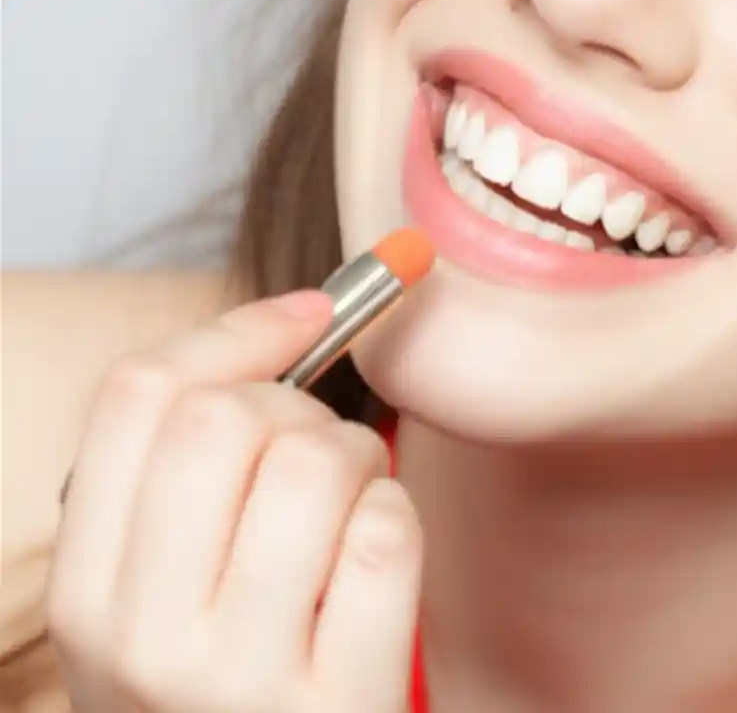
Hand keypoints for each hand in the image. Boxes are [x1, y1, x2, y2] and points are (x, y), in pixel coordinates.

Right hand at [47, 291, 423, 712]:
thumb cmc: (235, 687)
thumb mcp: (167, 599)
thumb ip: (191, 480)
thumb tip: (298, 313)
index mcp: (87, 593)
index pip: (138, 397)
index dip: (237, 331)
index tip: (311, 313)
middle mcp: (144, 637)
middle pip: (227, 416)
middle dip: (303, 403)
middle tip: (323, 448)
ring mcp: (240, 678)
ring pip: (316, 461)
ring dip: (361, 459)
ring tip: (355, 506)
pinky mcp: (339, 702)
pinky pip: (386, 532)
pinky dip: (399, 516)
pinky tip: (380, 559)